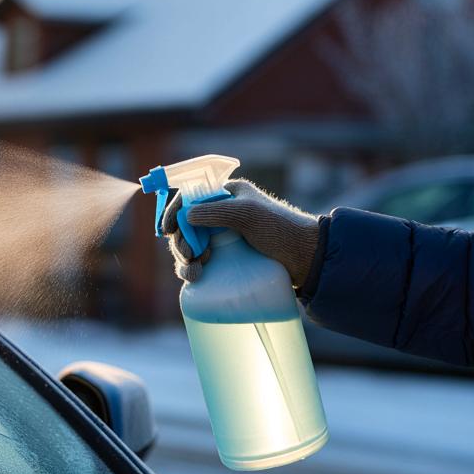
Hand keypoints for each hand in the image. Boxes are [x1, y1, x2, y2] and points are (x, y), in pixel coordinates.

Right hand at [162, 179, 319, 285]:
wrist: (307, 260)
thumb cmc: (282, 230)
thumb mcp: (249, 215)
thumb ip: (216, 211)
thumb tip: (185, 215)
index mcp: (226, 195)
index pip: (189, 198)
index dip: (173, 211)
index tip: (166, 229)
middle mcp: (221, 215)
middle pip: (185, 225)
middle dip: (180, 241)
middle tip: (189, 256)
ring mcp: (223, 238)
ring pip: (189, 246)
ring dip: (183, 259)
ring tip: (194, 273)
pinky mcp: (226, 259)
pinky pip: (199, 262)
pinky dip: (191, 269)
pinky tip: (195, 278)